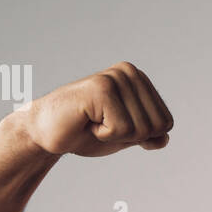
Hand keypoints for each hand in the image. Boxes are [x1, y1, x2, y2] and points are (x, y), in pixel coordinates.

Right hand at [21, 62, 173, 156]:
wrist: (45, 133)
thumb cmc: (84, 132)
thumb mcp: (124, 136)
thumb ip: (147, 135)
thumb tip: (164, 138)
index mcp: (139, 80)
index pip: (166, 123)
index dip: (142, 136)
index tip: (114, 126)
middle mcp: (130, 73)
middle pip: (156, 126)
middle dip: (130, 136)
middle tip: (101, 125)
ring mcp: (116, 78)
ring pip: (141, 129)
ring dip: (114, 135)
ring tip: (93, 121)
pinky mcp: (102, 88)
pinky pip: (122, 128)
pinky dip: (103, 134)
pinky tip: (87, 121)